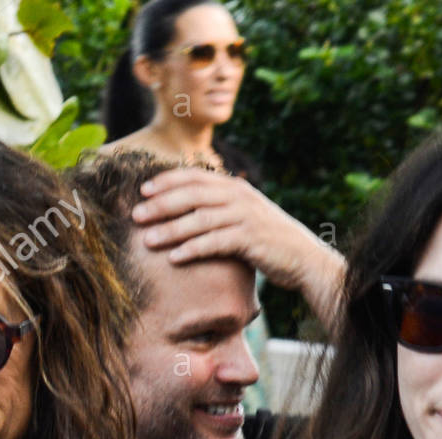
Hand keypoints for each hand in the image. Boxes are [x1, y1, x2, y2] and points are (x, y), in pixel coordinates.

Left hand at [132, 168, 343, 323]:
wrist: (304, 258)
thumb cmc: (269, 241)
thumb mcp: (245, 216)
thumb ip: (221, 208)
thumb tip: (190, 209)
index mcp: (235, 187)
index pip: (195, 177)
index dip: (167, 182)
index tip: (143, 190)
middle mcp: (239, 197)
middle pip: (192, 195)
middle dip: (161, 205)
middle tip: (137, 215)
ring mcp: (245, 217)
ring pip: (199, 220)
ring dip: (170, 230)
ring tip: (147, 240)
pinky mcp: (250, 240)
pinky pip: (215, 243)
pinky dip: (192, 249)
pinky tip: (174, 258)